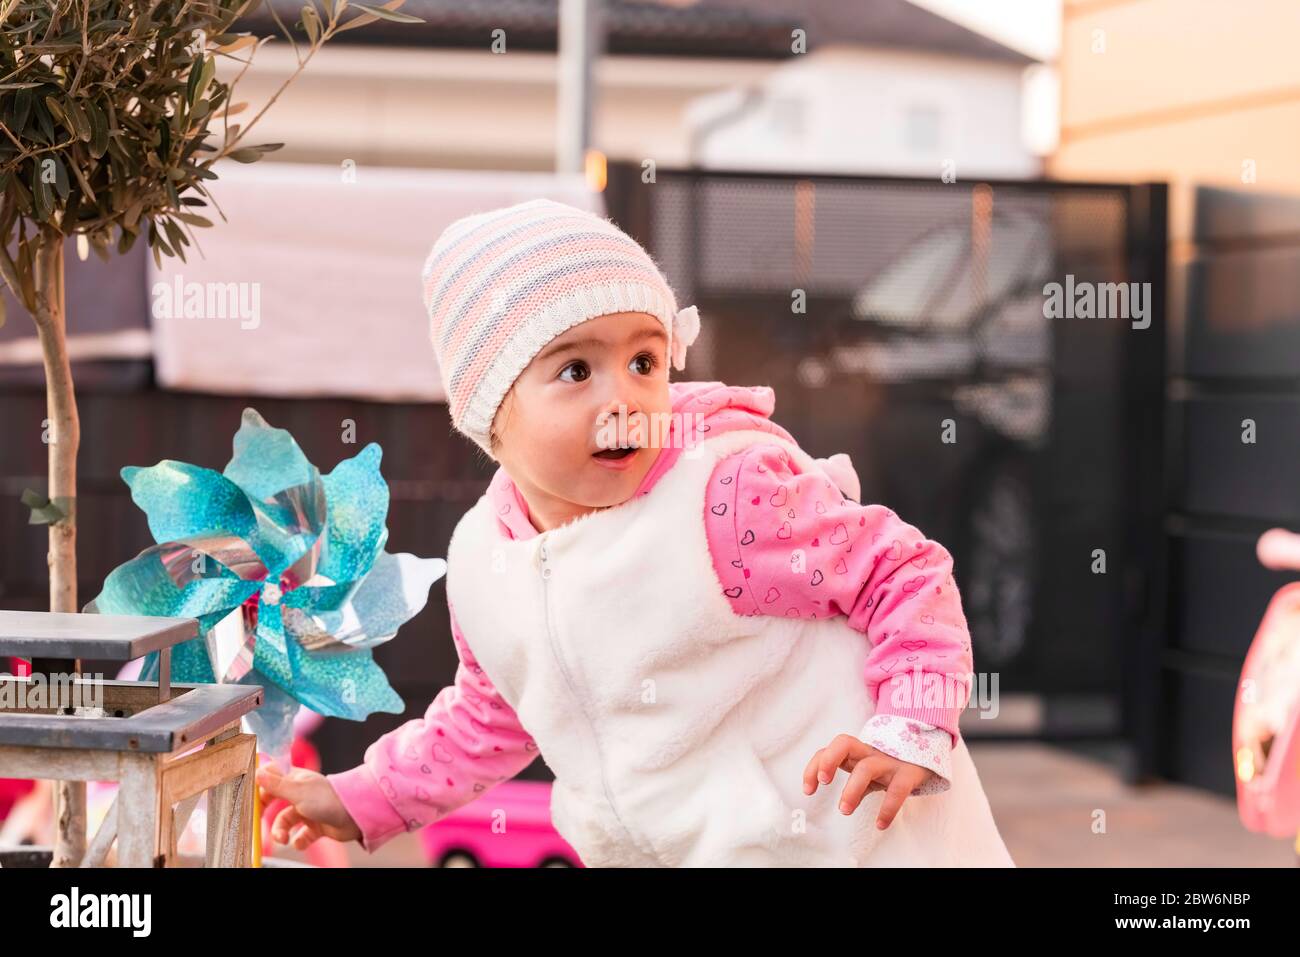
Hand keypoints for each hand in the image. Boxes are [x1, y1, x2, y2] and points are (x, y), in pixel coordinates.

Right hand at [255, 763, 362, 850]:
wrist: (355, 816)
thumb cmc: (328, 799)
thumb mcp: (297, 791)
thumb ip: (276, 784)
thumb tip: (257, 772)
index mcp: (296, 780)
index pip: (271, 780)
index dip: (260, 790)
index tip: (249, 801)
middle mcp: (300, 794)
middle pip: (275, 802)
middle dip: (266, 813)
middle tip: (256, 822)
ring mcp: (308, 810)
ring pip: (285, 821)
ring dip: (281, 831)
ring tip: (284, 839)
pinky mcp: (316, 826)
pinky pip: (300, 836)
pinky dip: (299, 840)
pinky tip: (301, 841)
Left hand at [802, 733, 935, 829]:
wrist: (928, 757)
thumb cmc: (890, 768)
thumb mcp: (870, 774)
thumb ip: (856, 787)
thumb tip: (844, 805)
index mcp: (857, 752)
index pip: (829, 749)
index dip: (814, 765)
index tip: (808, 790)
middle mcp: (870, 752)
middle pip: (845, 743)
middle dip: (830, 759)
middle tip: (823, 782)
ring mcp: (889, 761)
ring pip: (867, 767)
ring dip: (852, 788)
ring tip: (844, 810)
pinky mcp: (908, 774)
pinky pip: (897, 790)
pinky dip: (888, 808)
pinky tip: (880, 824)